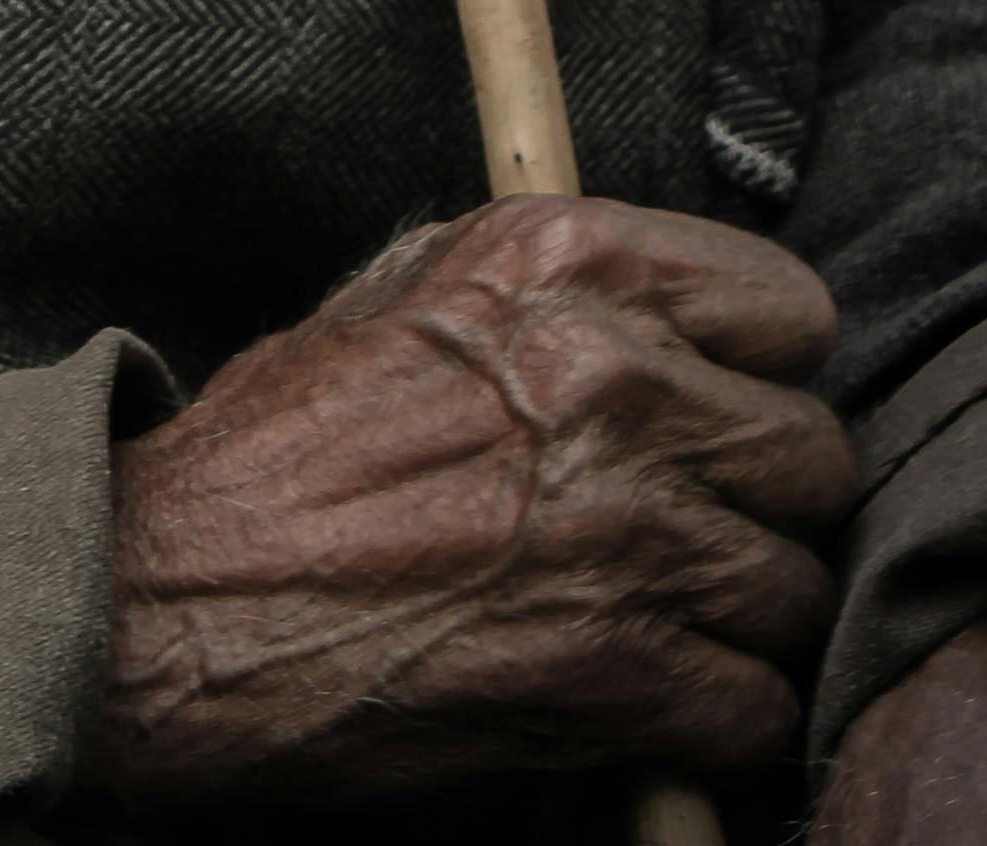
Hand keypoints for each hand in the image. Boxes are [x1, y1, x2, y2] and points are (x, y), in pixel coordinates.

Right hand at [85, 193, 853, 806]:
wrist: (171, 601)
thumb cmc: (274, 450)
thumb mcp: (397, 293)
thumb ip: (543, 286)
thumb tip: (658, 305)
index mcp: (566, 261)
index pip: (790, 307)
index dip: (765, 372)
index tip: (727, 413)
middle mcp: (614, 374)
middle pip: (816, 454)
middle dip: (766, 508)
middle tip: (698, 538)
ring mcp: (624, 525)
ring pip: (799, 589)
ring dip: (741, 626)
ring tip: (658, 627)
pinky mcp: (617, 668)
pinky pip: (756, 707)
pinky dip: (711, 724)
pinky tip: (642, 707)